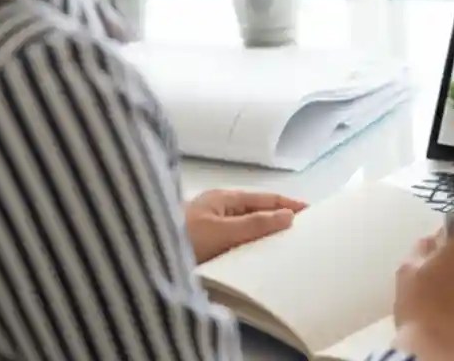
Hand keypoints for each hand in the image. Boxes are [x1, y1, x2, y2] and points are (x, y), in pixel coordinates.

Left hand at [185, 189, 306, 262]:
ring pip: (245, 224)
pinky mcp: (202, 241)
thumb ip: (256, 224)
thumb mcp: (223, 231)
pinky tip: (255, 255)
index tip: (311, 211)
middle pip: (256, 209)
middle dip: (279, 216)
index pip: (265, 198)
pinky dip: (249, 243)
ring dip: (264, 231)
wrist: (141, 255)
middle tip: (303, 229)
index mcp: (224, 197)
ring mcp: (209, 223)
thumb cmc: (182, 237)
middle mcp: (217, 207)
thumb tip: (288, 215)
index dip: (289, 204)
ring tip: (285, 244)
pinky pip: (234, 238)